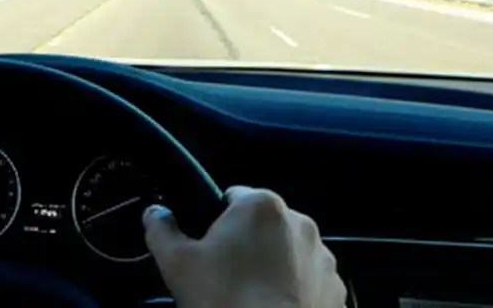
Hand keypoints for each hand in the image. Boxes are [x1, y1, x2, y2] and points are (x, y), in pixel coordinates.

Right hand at [143, 186, 346, 307]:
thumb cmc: (224, 298)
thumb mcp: (178, 263)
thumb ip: (161, 229)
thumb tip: (155, 212)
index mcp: (261, 205)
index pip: (232, 196)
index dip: (215, 221)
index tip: (208, 249)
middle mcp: (300, 222)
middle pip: (263, 225)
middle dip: (247, 244)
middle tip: (226, 275)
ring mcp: (323, 257)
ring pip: (288, 252)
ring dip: (274, 265)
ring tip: (252, 296)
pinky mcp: (337, 288)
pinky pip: (309, 280)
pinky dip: (295, 290)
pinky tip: (275, 307)